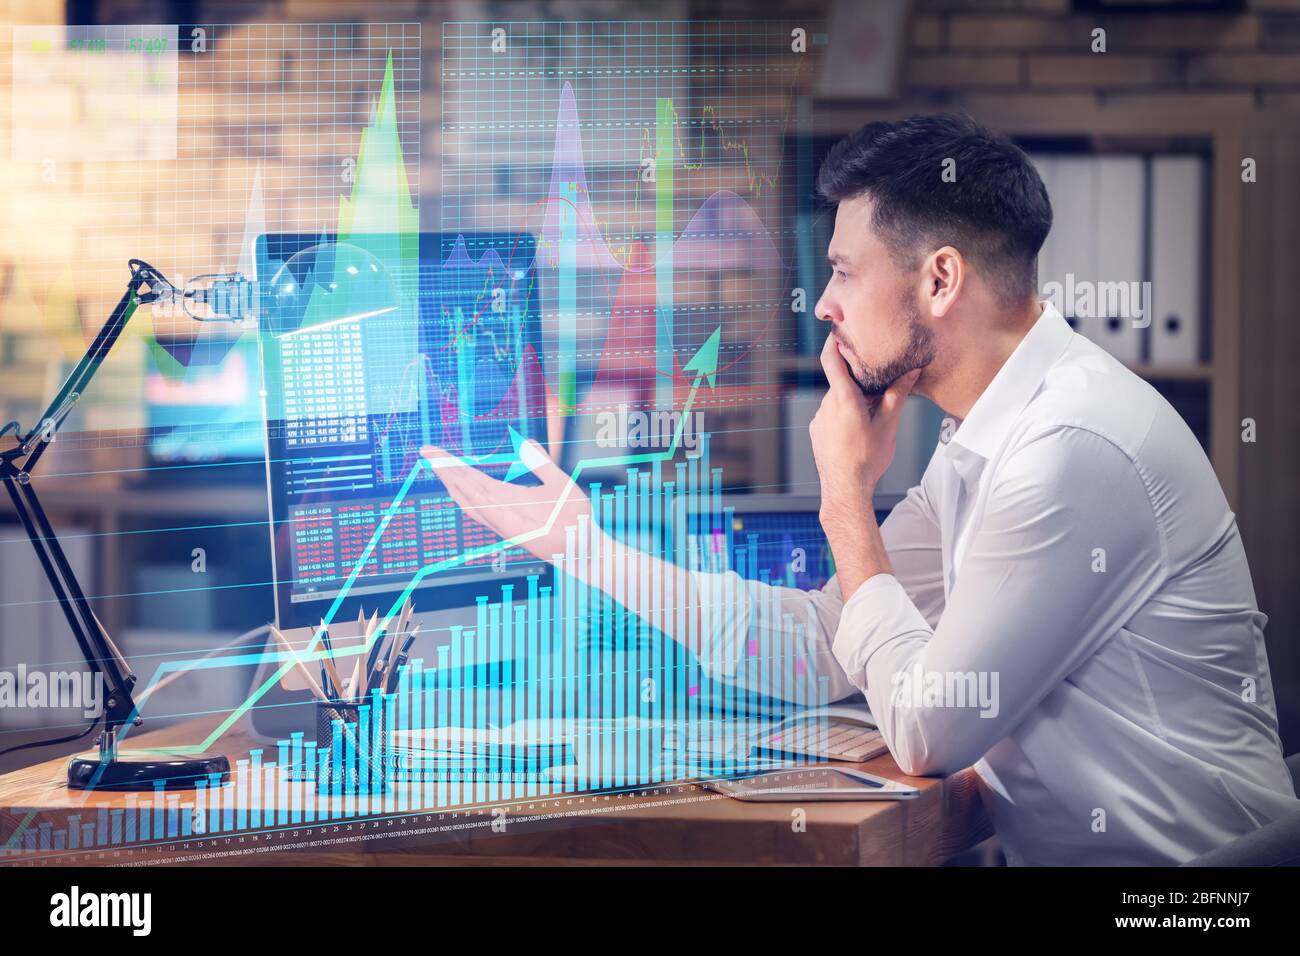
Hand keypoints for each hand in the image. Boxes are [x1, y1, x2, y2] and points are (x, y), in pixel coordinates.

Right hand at [419, 441, 593, 564]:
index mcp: (507, 496)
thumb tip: (528, 441)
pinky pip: (494, 516)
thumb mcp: (557, 482)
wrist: (587, 545)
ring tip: (439, 465)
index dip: (453, 464)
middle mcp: (501, 509)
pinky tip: (466, 489)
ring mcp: (507, 521)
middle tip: (426, 450)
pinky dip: (480, 503)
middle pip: (467, 486)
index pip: (473, 477)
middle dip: (446, 470)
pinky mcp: (518, 532)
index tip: (433, 450)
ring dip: (457, 484)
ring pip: (474, 501)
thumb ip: (541, 463)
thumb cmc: (573, 518)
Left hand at [810, 333, 920, 536]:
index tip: (840, 330)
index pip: (832, 359)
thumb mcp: (888, 425)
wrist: (845, 489)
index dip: (834, 341)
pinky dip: (844, 415)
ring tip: (871, 415)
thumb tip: (911, 371)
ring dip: (852, 402)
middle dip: (859, 382)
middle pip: (841, 382)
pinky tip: (857, 431)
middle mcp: (826, 405)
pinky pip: (830, 415)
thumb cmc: (868, 459)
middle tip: (879, 386)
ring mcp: (818, 419)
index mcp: (843, 399)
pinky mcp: (816, 431)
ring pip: (837, 400)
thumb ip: (897, 394)